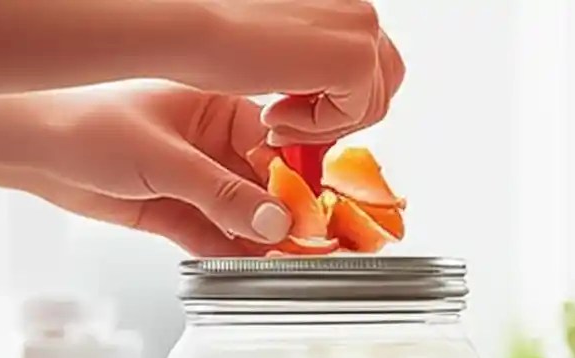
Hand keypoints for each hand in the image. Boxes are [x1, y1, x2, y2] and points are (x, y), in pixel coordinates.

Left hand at [13, 81, 289, 256]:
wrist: (33, 152)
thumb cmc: (87, 126)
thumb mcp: (165, 159)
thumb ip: (221, 194)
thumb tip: (273, 220)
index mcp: (218, 106)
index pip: (274, 145)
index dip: (295, 180)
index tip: (313, 212)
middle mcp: (212, 141)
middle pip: (263, 185)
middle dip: (281, 218)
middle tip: (305, 248)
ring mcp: (194, 177)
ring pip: (239, 215)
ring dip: (257, 241)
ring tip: (282, 266)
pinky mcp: (174, 211)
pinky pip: (212, 235)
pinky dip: (228, 254)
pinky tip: (247, 270)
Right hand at [178, 0, 404, 145]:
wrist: (192, 28)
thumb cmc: (217, 32)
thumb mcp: (283, 44)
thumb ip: (317, 57)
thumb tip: (338, 93)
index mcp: (345, 1)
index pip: (372, 61)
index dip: (337, 97)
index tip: (291, 109)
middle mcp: (361, 8)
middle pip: (382, 84)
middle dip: (338, 115)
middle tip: (287, 124)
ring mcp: (363, 30)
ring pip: (370, 104)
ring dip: (320, 124)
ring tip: (273, 119)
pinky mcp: (355, 59)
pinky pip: (353, 114)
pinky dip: (313, 127)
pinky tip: (271, 113)